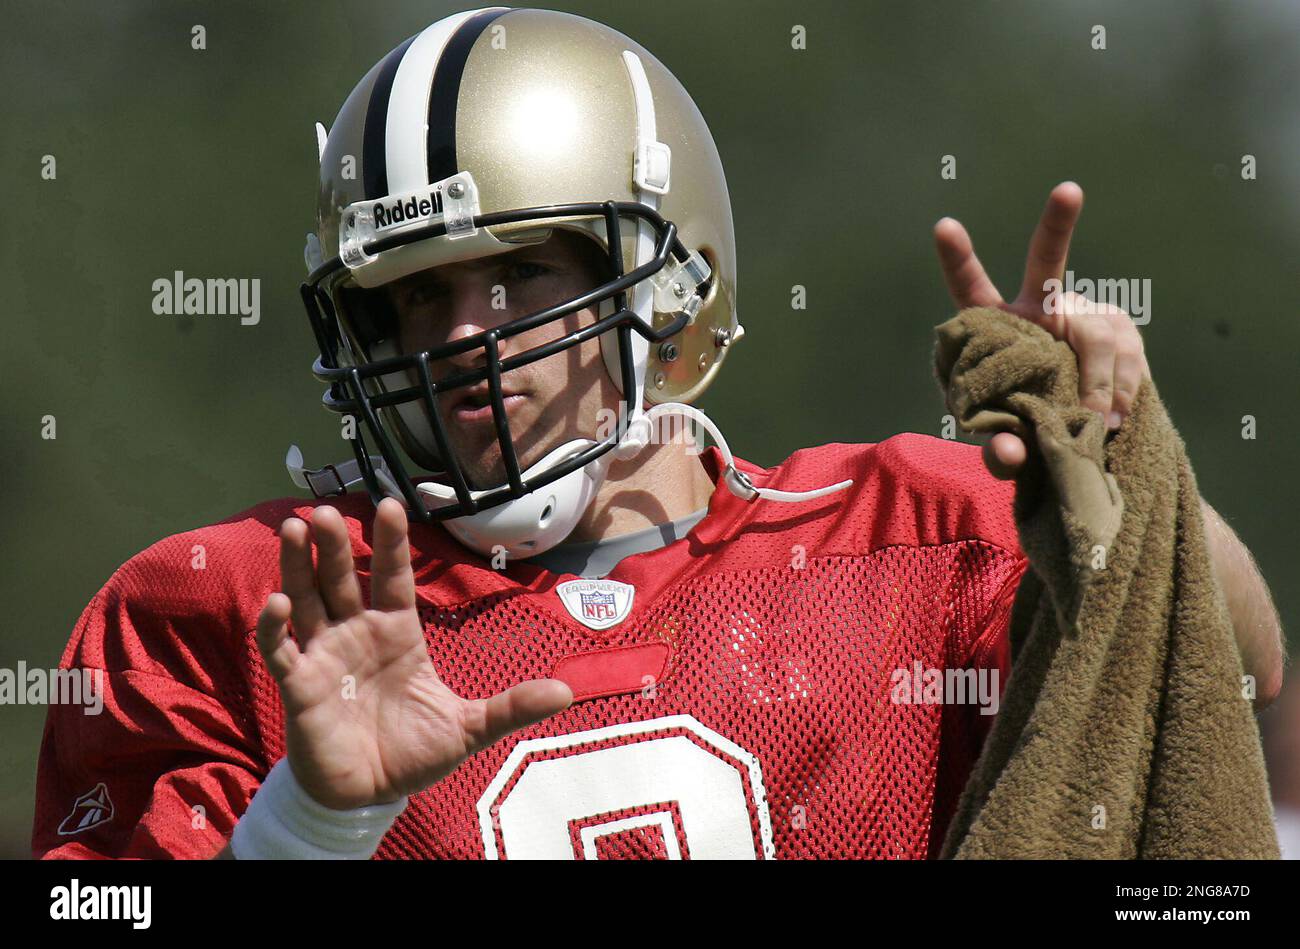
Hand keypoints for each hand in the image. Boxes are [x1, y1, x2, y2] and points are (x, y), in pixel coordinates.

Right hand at [255, 498, 572, 809]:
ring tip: (296, 527)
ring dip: (298, 565)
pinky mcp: (300, 686)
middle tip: (324, 508)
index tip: (391, 503)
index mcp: (397, 634)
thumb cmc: (412, 753)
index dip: (390, 543)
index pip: (394, 578)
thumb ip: (511, 707)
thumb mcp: (469, 728)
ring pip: (307, 600)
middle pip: (342, 578)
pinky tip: (278, 602)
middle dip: (332, 544)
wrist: (370, 796)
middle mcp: (356, 635)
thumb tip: (566, 693)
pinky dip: (275, 627)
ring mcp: (324, 657)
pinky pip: (281, 650)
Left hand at [934, 181, 1150, 478]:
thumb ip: (998, 450)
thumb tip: (1011, 455)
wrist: (1081, 433)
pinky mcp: (1121, 330)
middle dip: (1057, 223)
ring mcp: (1082, 314)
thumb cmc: (1027, 428)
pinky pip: (1126, 355)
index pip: (970, 289)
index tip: (942, 225)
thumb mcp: (1004, 443)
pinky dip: (1120, 391)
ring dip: (1098, 382)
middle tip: (1069, 189)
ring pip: (1095, 332)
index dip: (957, 258)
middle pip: (1047, 261)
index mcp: (995, 326)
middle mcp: (1038, 308)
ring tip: (1095, 424)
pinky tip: (1114, 418)